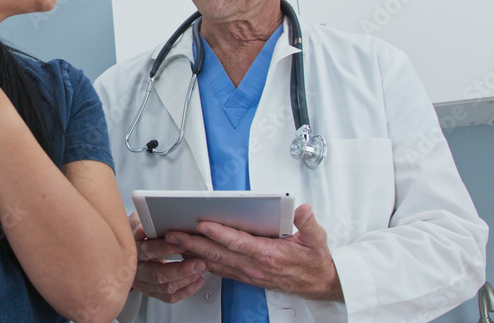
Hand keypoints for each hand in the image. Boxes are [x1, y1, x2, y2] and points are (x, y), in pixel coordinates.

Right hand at [129, 212, 206, 303]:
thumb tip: (144, 227)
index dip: (164, 248)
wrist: (126, 251)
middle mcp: (136, 271)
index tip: (182, 243)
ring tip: (202, 268)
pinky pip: (170, 297)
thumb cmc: (135, 235)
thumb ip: (139, 223)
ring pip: (166, 288)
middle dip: (181, 269)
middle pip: (158, 275)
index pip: (147, 251)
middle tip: (200, 262)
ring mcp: (144, 283)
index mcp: (132, 252)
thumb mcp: (134, 224)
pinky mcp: (152, 292)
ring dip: (187, 279)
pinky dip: (186, 290)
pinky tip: (197, 280)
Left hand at [166, 204, 343, 300]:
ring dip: (193, 253)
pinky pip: (220, 269)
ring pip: (215, 262)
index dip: (220, 233)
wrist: (319, 284)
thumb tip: (302, 210)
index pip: (239, 242)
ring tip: (173, 242)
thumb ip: (307, 223)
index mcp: (269, 255)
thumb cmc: (314, 262)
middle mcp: (254, 265)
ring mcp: (248, 272)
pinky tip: (190, 255)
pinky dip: (202, 261)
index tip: (203, 224)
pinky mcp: (246, 276)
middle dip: (193, 243)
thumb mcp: (317, 239)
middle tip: (173, 234)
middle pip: (218, 253)